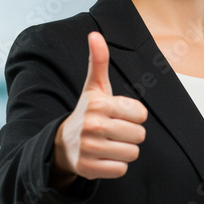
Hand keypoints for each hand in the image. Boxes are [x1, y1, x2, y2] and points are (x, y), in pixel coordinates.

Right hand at [52, 31, 147, 184]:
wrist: (62, 144)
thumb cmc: (88, 112)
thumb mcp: (94, 87)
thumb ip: (98, 62)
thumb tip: (95, 34)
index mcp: (99, 104)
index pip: (141, 114)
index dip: (134, 116)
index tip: (118, 115)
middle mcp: (92, 125)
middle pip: (139, 135)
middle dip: (131, 134)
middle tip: (114, 131)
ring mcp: (89, 148)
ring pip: (132, 153)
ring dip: (125, 150)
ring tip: (109, 144)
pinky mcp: (88, 168)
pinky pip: (121, 169)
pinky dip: (116, 165)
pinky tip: (103, 157)